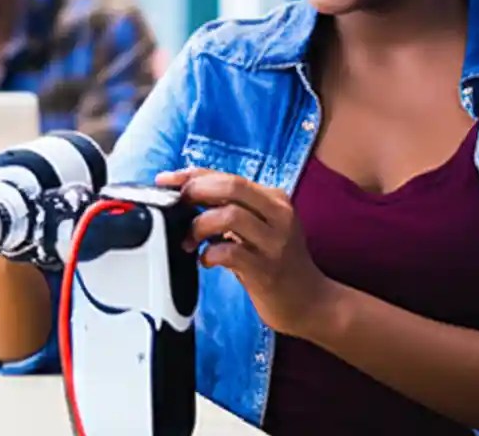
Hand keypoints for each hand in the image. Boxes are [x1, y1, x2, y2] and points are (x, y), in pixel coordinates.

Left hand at [157, 167, 338, 338]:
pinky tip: (206, 261)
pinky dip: (209, 254)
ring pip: (229, 215)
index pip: (228, 176)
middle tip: (177, 208)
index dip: (192, 175)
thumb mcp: (260, 228)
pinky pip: (230, 252)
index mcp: (275, 199)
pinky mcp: (267, 269)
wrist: (312, 303)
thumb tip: (187, 197)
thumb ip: (231, 210)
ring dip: (199, 226)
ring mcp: (275, 242)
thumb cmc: (277, 264)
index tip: (166, 180)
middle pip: (231, 186)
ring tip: (190, 241)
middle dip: (195, 192)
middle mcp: (278, 215)